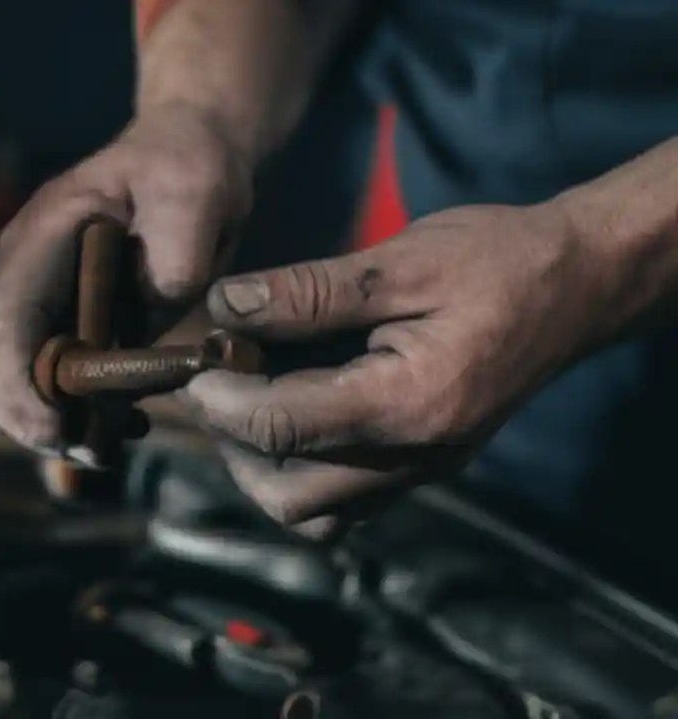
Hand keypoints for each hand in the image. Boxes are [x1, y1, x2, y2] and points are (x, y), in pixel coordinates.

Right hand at [0, 105, 252, 449]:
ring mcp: (31, 293)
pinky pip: (37, 376)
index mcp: (43, 236)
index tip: (56, 431)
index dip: (19, 387)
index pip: (5, 324)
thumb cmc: (186, 167)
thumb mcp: (196, 194)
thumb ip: (177, 252)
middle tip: (88, 454)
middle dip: (24, 417)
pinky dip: (64, 412)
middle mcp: (21, 268)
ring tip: (104, 447)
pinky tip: (120, 423)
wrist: (183, 151)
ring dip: (40, 422)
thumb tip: (153, 312)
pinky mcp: (53, 316)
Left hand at [183, 202, 612, 536]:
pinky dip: (300, 472)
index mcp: (410, 404)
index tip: (197, 360)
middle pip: (288, 498)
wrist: (578, 285)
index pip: (282, 429)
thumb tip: (223, 306)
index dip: (221, 398)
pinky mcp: (422, 467)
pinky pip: (344, 502)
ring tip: (252, 398)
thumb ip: (307, 291)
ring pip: (313, 515)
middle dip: (234, 444)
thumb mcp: (398, 260)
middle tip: (222, 382)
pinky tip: (291, 410)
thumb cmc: (497, 261)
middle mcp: (415, 457)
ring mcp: (422, 471)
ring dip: (263, 468)